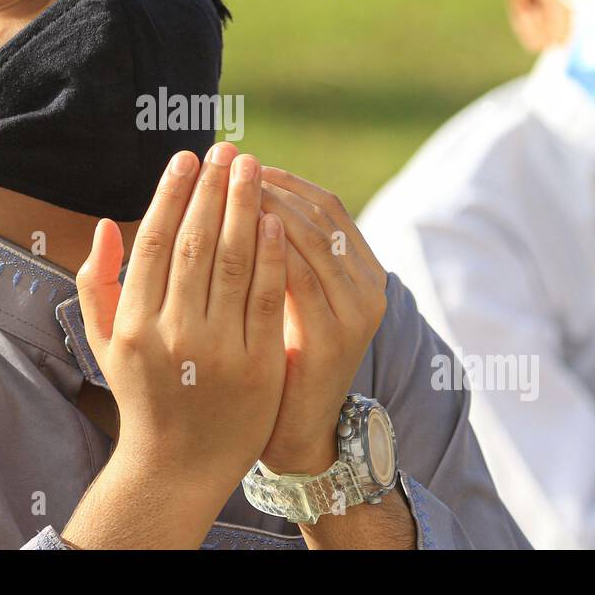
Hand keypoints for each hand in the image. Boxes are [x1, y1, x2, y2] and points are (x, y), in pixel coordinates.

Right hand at [65, 144, 288, 546]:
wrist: (179, 466)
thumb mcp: (106, 342)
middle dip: (212, 189)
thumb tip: (108, 224)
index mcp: (134, 322)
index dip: (172, 195)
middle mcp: (173, 332)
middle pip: (196, 243)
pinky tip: (276, 218)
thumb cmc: (143, 395)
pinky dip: (272, 255)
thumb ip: (97, 283)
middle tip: (227, 150)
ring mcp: (217, 349)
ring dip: (245, 207)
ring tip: (254, 168)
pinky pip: (267, 297)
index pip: (154, 242)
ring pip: (233, 262)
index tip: (187, 159)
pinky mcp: (258, 364)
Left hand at [256, 167, 388, 474]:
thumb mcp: (286, 294)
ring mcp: (357, 312)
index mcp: (361, 269)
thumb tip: (241, 189)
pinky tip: (232, 237)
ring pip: (310, 240)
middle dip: (271, 187)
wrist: (293, 429)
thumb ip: (279, 249)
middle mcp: (369, 286)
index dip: (283, 180)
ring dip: (267, 210)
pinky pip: (298, 280)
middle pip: (320, 215)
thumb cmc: (276, 354)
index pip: (326, 204)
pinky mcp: (334, 339)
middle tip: (227, 169)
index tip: (238, 165)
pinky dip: (267, 252)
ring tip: (225, 194)